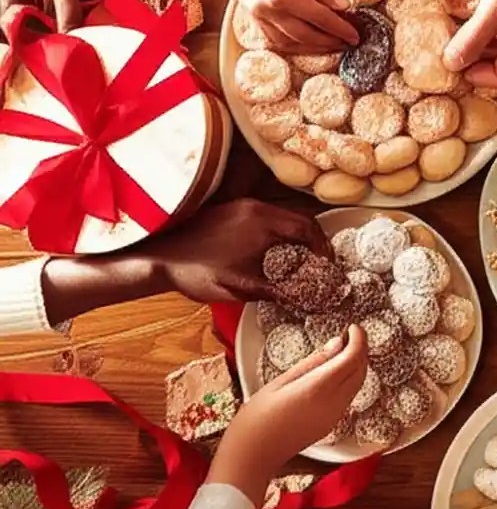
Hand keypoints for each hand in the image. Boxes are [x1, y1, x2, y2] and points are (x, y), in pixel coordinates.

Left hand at [140, 198, 328, 302]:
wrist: (156, 258)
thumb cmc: (196, 271)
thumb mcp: (243, 286)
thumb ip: (280, 291)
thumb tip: (310, 300)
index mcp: (261, 219)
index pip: (308, 228)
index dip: (324, 248)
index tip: (328, 267)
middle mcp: (254, 207)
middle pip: (298, 221)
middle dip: (313, 245)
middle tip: (319, 267)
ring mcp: (240, 207)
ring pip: (282, 220)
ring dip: (294, 241)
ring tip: (298, 264)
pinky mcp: (229, 212)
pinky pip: (265, 220)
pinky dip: (277, 237)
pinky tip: (272, 256)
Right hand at [209, 325, 367, 501]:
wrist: (252, 457)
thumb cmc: (256, 417)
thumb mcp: (279, 382)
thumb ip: (312, 363)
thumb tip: (337, 344)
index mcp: (318, 389)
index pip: (352, 358)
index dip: (358, 339)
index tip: (352, 327)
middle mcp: (333, 403)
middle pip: (361, 371)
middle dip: (361, 349)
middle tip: (349, 334)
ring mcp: (335, 416)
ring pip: (358, 384)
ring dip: (356, 364)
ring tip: (342, 348)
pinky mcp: (331, 424)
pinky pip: (349, 396)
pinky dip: (349, 379)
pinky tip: (335, 371)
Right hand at [212, 0, 356, 52]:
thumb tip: (342, 7)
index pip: (320, 19)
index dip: (341, 29)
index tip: (356, 35)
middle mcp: (265, 9)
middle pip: (305, 36)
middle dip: (330, 42)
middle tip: (349, 42)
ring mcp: (254, 12)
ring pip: (287, 43)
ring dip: (311, 48)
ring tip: (332, 44)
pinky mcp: (249, 11)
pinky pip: (272, 38)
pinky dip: (292, 44)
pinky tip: (306, 41)